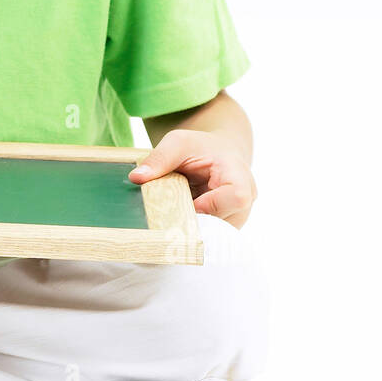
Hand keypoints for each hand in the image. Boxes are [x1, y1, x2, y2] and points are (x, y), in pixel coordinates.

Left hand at [128, 129, 256, 228]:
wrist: (216, 154)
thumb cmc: (200, 147)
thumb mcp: (178, 143)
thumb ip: (159, 158)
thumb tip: (136, 178)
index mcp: (239, 175)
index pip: (236, 197)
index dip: (211, 205)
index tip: (190, 202)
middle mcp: (245, 201)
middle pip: (223, 222)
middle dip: (194, 222)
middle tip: (171, 215)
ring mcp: (237, 218)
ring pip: (216, 235)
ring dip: (191, 228)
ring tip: (174, 217)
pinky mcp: (225, 228)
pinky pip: (210, 238)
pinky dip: (191, 232)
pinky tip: (178, 222)